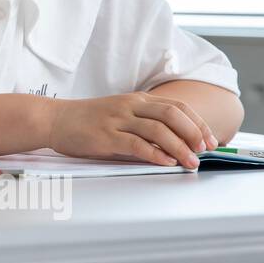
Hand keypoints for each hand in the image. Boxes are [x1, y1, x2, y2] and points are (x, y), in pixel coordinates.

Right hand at [47, 92, 216, 168]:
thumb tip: (174, 144)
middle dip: (194, 133)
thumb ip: (143, 124)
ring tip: (190, 162)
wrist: (54, 119)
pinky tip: (166, 162)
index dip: (197, 123)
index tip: (210, 140)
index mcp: (136, 100)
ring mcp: (117, 119)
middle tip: (205, 151)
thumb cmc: (87, 121)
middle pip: (172, 114)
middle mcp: (130, 106)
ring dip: (180, 147)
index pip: (176, 106)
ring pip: (158, 129)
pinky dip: (155, 154)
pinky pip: (136, 144)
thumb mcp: (119, 114)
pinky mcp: (106, 136)